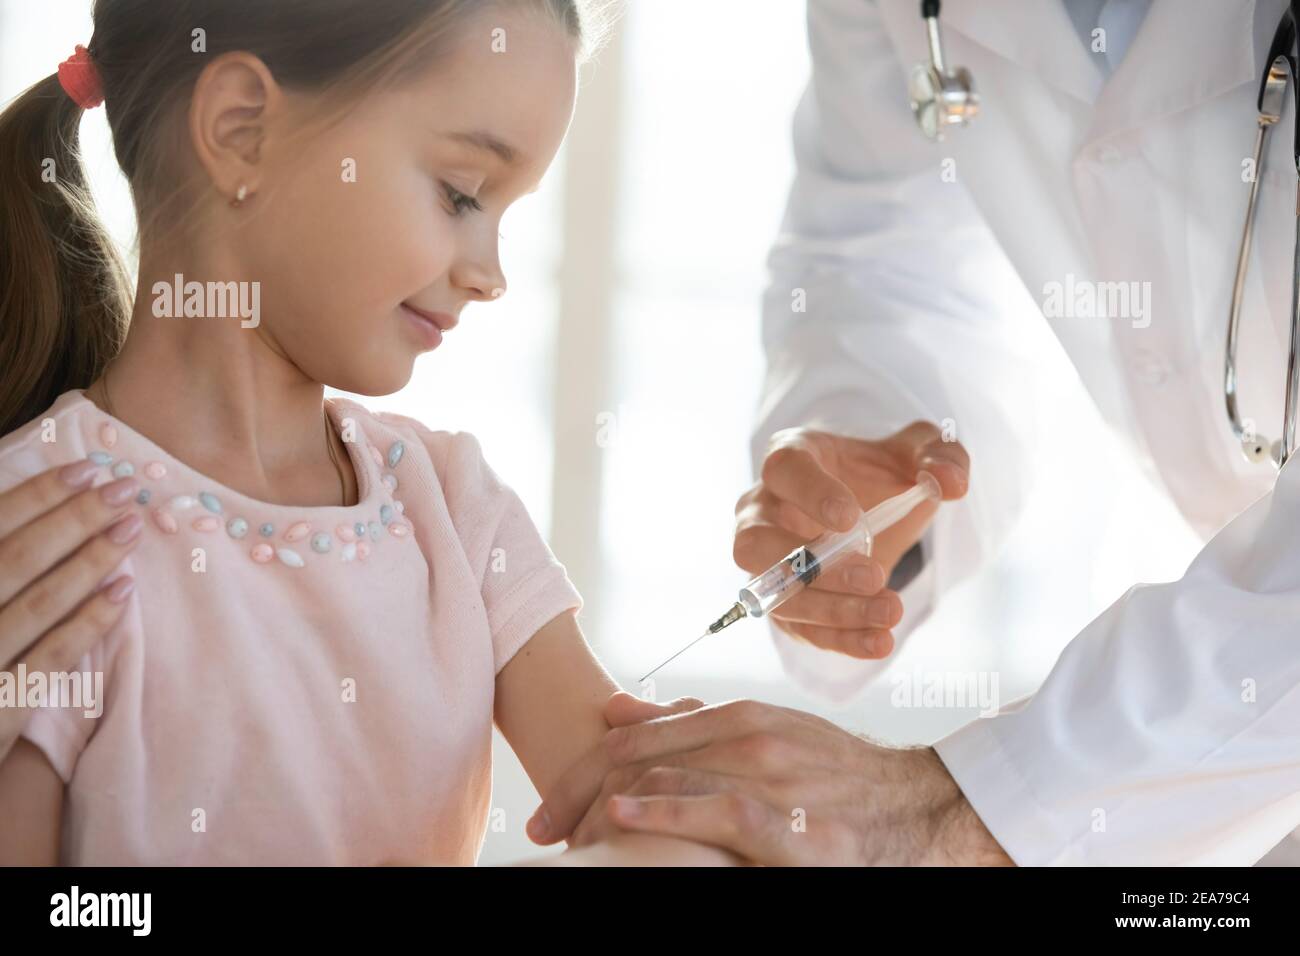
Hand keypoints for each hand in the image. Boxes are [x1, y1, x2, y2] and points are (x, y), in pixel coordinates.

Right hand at [0, 461, 142, 761]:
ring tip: (131, 530)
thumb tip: (27, 504)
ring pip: (36, 604)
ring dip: (89, 562)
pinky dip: (86, 624)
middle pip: (15, 558)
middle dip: (74, 519)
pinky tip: (122, 594)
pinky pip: (47, 663)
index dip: (38, 495)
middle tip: (125, 491)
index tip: (87, 469)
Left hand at [529, 692, 1012, 865]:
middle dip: (578, 793)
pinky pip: (718, 811)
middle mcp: (749, 737)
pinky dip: (665, 813)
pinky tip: (624, 816)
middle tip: (543, 827)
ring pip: (669, 779)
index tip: (551, 805)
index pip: (637, 736)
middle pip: (639, 758)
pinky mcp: (793, 824)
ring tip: (571, 839)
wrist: (919, 806)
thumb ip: (694, 723)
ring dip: (606, 811)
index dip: (582, 768)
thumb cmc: (836, 774)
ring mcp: (772, 779)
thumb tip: (617, 711)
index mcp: (740, 715)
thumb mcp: (770, 732)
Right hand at [735, 421, 968, 657]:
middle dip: (811, 567)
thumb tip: (949, 481)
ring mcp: (766, 561)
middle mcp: (762, 510)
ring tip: (889, 611)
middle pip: (756, 543)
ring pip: (774, 593)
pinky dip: (839, 639)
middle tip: (872, 574)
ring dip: (832, 609)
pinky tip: (878, 641)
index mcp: (791, 460)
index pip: (784, 471)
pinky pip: (799, 627)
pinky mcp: (783, 602)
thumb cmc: (880, 473)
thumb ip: (941, 455)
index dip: (812, 494)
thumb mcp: (917, 453)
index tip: (852, 519)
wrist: (871, 510)